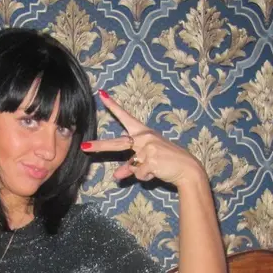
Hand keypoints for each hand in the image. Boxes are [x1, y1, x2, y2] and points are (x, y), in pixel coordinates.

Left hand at [81, 90, 203, 186]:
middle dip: (99, 146)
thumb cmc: (168, 162)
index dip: (113, 106)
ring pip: (131, 166)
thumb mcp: (148, 161)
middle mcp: (144, 137)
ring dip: (141, 173)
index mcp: (144, 133)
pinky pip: (139, 174)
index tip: (101, 95)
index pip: (126, 117)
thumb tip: (116, 176)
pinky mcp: (150, 159)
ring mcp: (147, 148)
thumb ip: (131, 166)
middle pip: (117, 143)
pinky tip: (157, 172)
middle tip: (84, 146)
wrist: (187, 169)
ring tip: (155, 169)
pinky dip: (146, 177)